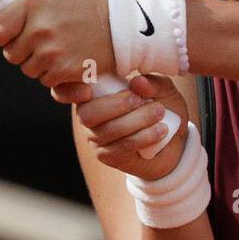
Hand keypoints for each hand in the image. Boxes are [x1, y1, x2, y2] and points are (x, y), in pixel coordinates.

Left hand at [0, 0, 113, 87]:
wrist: (118, 25)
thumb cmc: (82, 6)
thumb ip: (21, 1)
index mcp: (31, 4)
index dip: (4, 36)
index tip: (14, 35)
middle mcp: (38, 28)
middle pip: (11, 54)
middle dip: (25, 51)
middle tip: (45, 41)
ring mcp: (50, 51)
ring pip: (28, 70)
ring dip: (41, 64)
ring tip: (61, 48)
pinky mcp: (64, 70)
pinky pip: (46, 82)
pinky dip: (56, 76)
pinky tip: (70, 60)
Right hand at [53, 73, 189, 180]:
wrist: (173, 139)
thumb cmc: (161, 105)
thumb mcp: (163, 89)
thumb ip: (153, 83)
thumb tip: (137, 83)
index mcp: (94, 91)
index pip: (65, 90)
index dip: (68, 91)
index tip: (87, 89)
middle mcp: (88, 115)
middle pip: (87, 114)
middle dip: (114, 106)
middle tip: (139, 99)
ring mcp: (95, 138)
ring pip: (108, 131)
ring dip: (135, 121)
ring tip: (159, 112)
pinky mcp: (107, 157)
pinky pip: (121, 148)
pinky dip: (142, 137)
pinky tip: (160, 130)